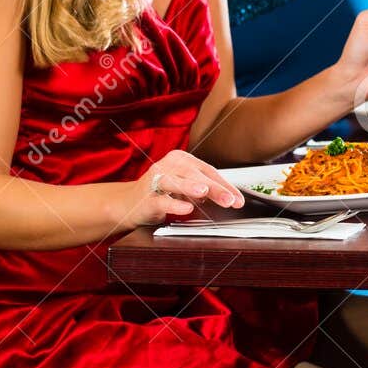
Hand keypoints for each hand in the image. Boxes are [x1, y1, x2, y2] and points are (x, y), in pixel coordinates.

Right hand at [126, 148, 243, 227]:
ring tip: (204, 192)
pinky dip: (174, 204)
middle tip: (230, 200)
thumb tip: (231, 198)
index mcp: (182, 159)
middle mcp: (168, 165)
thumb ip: (205, 189)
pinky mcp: (145, 197)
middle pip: (195, 175)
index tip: (239, 200)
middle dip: (215, 188)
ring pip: (175, 181)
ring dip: (190, 186)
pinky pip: (161, 200)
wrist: (129, 204)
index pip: (208, 171)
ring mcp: (155, 180)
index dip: (225, 185)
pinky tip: (186, 208)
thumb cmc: (162, 194)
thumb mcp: (186, 188)